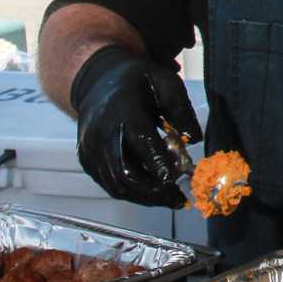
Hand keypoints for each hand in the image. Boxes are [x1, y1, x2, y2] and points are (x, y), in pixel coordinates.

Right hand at [69, 46, 198, 206]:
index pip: (140, 140)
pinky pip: (109, 185)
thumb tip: (195, 139)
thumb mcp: (166, 83)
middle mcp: (101, 131)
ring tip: (170, 199)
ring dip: (146, 197)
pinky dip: (132, 194)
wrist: (99, 82)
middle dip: (154, 191)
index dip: (157, 163)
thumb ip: (182, 110)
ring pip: (116, 185)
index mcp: (123, 109)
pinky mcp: (87, 160)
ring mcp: (90, 148)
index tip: (176, 179)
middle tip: (179, 198)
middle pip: (125, 172)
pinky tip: (152, 193)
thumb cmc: (138, 83)